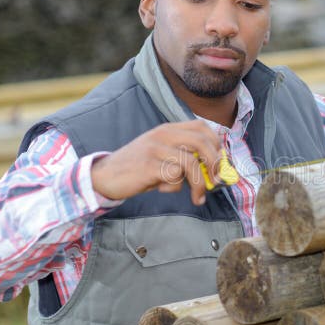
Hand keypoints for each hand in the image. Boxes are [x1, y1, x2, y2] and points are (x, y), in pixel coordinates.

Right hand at [90, 120, 220, 204]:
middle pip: (201, 142)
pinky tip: (163, 189)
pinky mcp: (148, 166)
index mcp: (168, 129)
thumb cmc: (138, 168)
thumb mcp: (161, 155)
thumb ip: (183, 157)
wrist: (104, 175)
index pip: (201, 126)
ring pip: (190, 163)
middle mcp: (163, 135)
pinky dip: (175, 188)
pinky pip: (174, 176)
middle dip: (214, 164)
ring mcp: (155, 149)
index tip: (219, 161)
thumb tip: (213, 171)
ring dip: (199, 184)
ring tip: (197, 197)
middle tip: (215, 181)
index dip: (216, 143)